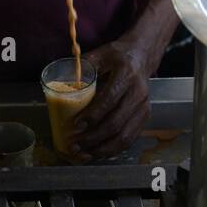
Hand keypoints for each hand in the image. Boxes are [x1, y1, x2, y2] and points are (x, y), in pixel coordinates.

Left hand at [69, 41, 151, 160]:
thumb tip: (62, 80)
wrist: (143, 56)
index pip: (110, 99)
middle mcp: (138, 93)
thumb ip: (83, 66)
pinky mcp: (145, 117)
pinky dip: (112, 150)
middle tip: (74, 143)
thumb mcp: (101, 53)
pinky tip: (97, 152)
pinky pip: (129, 139)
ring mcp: (144, 107)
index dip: (92, 115)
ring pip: (124, 136)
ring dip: (102, 148)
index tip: (76, 124)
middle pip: (116, 122)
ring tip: (83, 153)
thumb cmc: (118, 56)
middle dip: (93, 137)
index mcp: (126, 75)